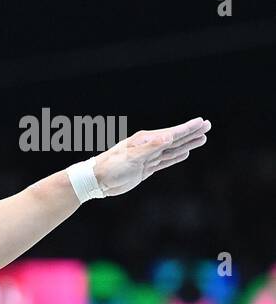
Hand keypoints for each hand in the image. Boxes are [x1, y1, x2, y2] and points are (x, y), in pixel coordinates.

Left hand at [92, 116, 210, 196]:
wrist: (97, 181)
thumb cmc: (111, 166)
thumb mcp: (132, 157)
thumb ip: (151, 147)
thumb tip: (169, 137)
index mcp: (146, 141)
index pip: (172, 133)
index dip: (188, 128)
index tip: (203, 122)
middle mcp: (148, 147)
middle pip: (176, 139)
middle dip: (192, 133)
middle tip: (208, 126)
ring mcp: (148, 158)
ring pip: (173, 150)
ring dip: (187, 144)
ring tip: (202, 139)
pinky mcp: (146, 169)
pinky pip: (165, 161)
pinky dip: (176, 157)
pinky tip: (184, 153)